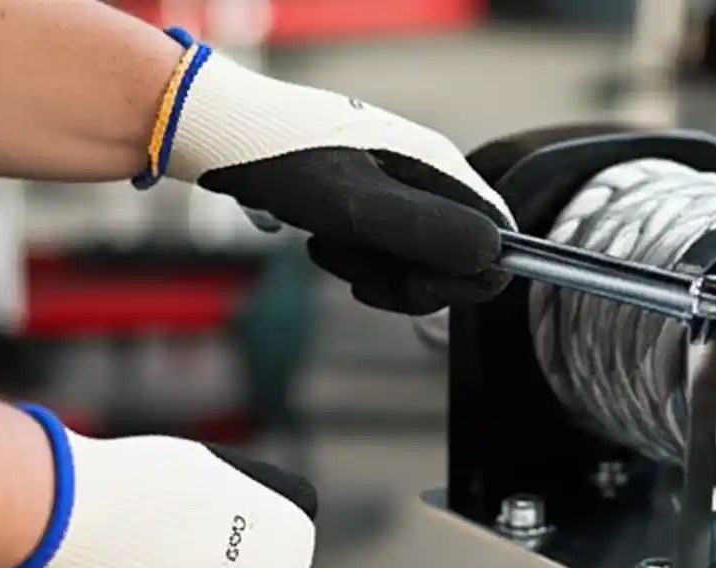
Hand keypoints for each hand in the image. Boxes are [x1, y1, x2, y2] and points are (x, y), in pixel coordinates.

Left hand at [156, 39, 514, 314]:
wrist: (218, 134)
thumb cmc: (282, 161)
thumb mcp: (357, 207)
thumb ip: (430, 232)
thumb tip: (493, 258)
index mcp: (439, 167)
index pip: (497, 239)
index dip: (467, 277)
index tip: (414, 286)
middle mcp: (429, 175)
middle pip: (458, 258)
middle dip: (411, 280)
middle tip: (360, 276)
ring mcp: (402, 188)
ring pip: (419, 261)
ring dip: (376, 272)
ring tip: (327, 249)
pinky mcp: (373, 201)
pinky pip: (388, 250)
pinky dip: (359, 261)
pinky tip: (323, 244)